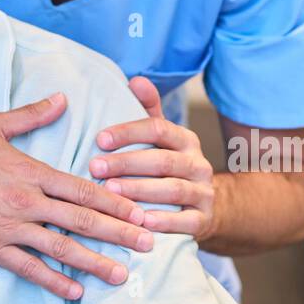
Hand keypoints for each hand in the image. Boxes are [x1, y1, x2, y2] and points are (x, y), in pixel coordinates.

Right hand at [0, 93, 154, 299]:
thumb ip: (33, 116)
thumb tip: (62, 98)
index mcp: (30, 171)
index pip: (82, 190)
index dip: (114, 202)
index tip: (140, 211)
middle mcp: (25, 201)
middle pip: (80, 221)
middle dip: (118, 233)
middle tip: (148, 244)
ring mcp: (8, 227)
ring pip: (60, 248)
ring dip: (94, 262)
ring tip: (121, 274)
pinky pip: (27, 267)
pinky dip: (53, 280)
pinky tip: (74, 290)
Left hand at [89, 76, 216, 241]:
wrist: (207, 206)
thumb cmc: (170, 166)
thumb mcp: (162, 138)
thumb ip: (149, 110)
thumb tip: (136, 80)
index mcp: (185, 139)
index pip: (157, 128)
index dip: (128, 132)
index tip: (99, 139)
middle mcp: (198, 163)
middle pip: (162, 160)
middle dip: (126, 164)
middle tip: (95, 168)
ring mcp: (204, 192)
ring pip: (172, 190)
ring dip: (140, 191)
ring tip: (111, 193)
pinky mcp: (204, 219)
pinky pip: (185, 221)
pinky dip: (163, 222)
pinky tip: (140, 223)